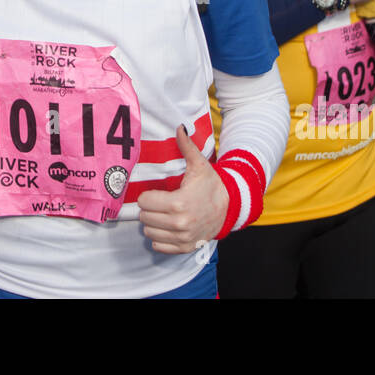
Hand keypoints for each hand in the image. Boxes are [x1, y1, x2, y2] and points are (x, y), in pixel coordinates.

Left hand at [137, 126, 226, 253]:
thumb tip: (180, 127)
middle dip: (150, 209)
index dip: (148, 195)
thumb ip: (187, 147)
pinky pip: (159, 245)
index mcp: (179, 203)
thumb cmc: (211, 185)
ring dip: (153, 223)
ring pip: (149, 232)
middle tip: (161, 202)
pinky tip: (168, 227)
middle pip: (144, 217)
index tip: (158, 193)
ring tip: (164, 214)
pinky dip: (160, 237)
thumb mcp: (199, 165)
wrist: (230, 207)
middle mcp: (179, 223)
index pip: (144, 202)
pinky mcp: (185, 247)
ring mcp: (183, 238)